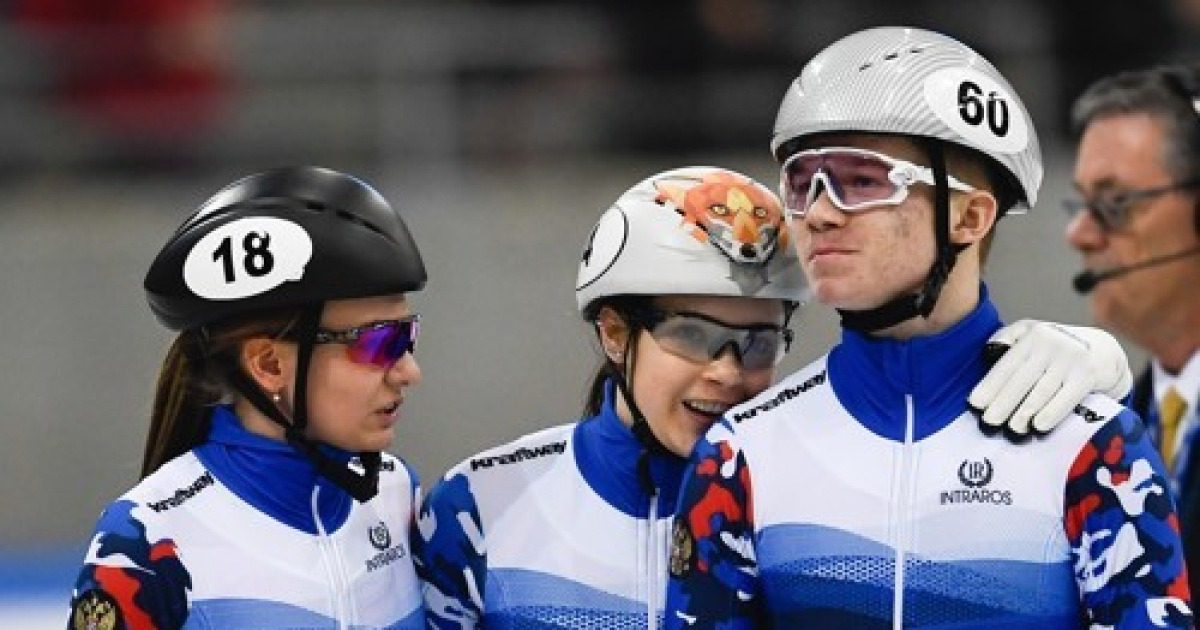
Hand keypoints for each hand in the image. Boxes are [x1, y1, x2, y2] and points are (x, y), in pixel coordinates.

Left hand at [968, 319, 1132, 435]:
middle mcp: (1049, 344)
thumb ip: (1008, 339)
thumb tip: (986, 354)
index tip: (974, 405)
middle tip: (988, 424)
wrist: (1104, 350)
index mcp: (1031, 336)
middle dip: (1002, 404)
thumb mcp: (1032, 334)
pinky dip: (1051, 413)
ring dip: (1024, 413)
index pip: (1006, 365)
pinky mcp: (1088, 374)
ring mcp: (1070, 358)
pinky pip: (1066, 397)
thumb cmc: (1057, 349)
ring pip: (1041, 391)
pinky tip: (1038, 427)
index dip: (989, 386)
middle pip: (1020, 380)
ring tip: (1012, 430)